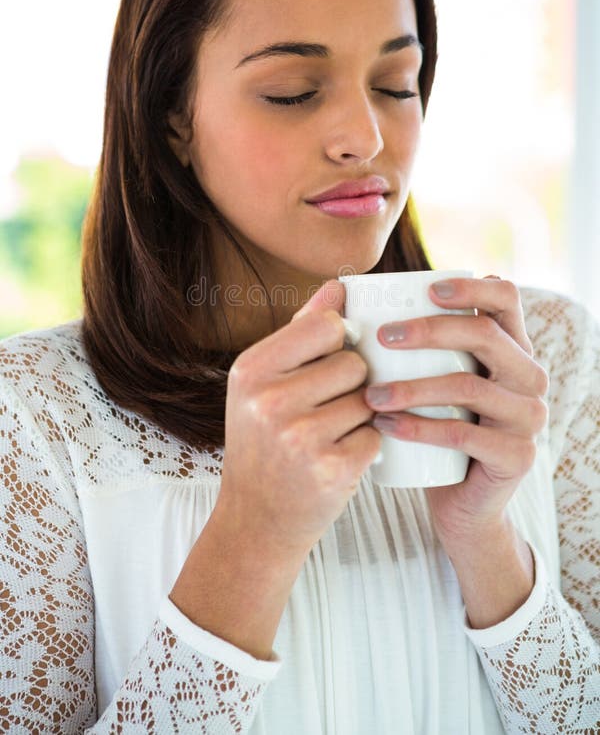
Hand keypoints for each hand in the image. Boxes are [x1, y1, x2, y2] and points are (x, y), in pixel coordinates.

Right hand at [218, 279, 380, 558]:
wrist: (255, 520)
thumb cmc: (263, 442)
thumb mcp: (264, 384)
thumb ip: (301, 333)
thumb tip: (339, 286)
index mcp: (251, 370)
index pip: (326, 325)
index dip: (339, 342)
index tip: (329, 362)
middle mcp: (270, 401)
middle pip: (354, 363)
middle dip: (351, 383)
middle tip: (325, 410)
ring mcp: (301, 438)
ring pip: (369, 398)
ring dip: (361, 415)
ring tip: (330, 434)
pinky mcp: (332, 471)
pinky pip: (377, 435)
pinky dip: (367, 446)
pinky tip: (340, 458)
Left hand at [363, 275, 548, 548]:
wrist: (460, 502)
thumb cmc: (434, 429)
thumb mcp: (428, 379)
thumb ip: (407, 340)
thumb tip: (341, 291)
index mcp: (512, 348)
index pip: (507, 298)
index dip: (472, 288)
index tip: (428, 289)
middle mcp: (529, 376)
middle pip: (485, 335)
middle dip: (430, 330)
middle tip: (383, 337)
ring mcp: (528, 417)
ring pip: (469, 386)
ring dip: (413, 386)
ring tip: (371, 394)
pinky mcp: (517, 456)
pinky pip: (464, 434)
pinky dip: (419, 428)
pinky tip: (385, 425)